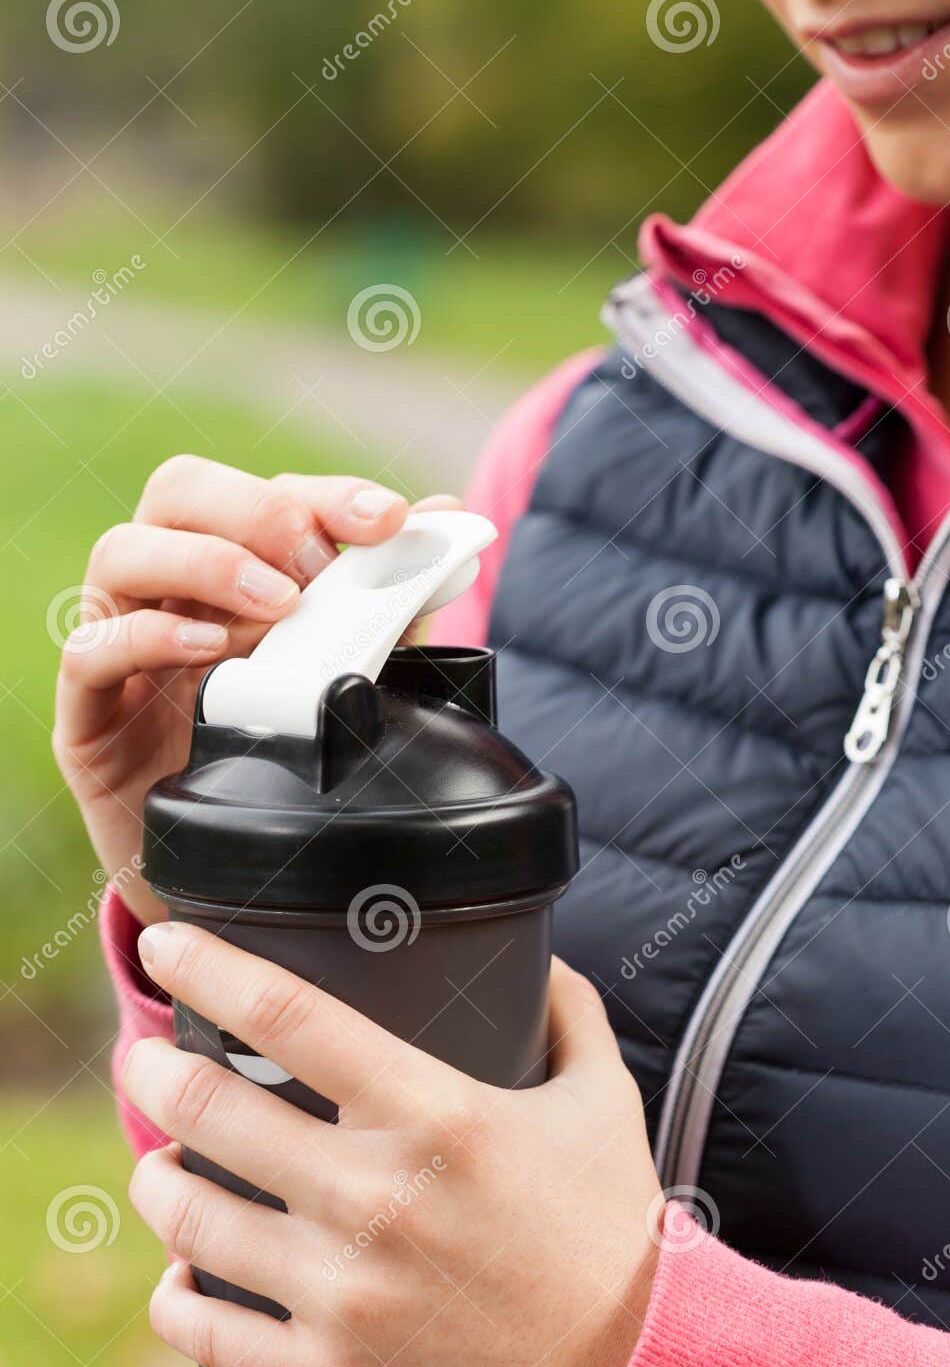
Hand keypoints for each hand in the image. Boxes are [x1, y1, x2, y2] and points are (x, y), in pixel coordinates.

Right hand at [53, 455, 449, 925]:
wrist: (230, 873)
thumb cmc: (280, 757)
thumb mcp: (347, 676)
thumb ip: (390, 604)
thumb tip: (445, 521)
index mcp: (232, 566)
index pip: (263, 494)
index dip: (324, 494)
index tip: (387, 519)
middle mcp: (167, 590)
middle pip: (180, 493)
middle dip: (259, 514)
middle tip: (320, 567)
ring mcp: (120, 644)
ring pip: (122, 553)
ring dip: (207, 565)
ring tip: (277, 607)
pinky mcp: (87, 714)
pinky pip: (90, 652)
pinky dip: (147, 637)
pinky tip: (208, 650)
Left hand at [123, 922, 661, 1366]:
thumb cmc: (615, 1229)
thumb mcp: (603, 1098)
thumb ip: (566, 1011)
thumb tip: (535, 955)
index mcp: (437, 1114)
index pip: (287, 1015)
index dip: (207, 967)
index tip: (167, 945)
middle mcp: (378, 1198)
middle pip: (209, 1108)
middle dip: (154, 1069)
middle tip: (145, 1056)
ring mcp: (347, 1293)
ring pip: (189, 1221)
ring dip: (156, 1179)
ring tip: (160, 1162)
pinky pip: (209, 1334)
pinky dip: (176, 1300)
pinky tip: (179, 1276)